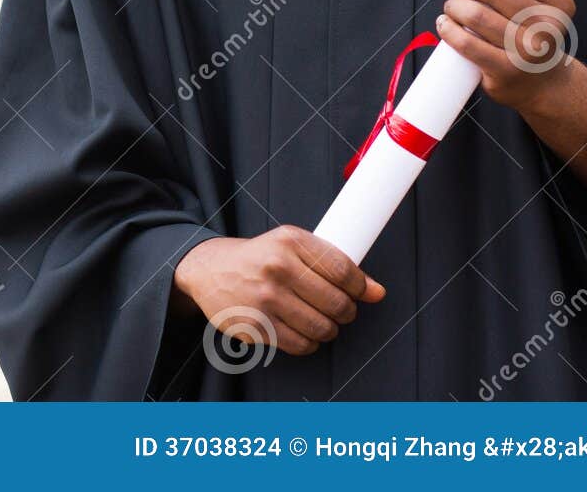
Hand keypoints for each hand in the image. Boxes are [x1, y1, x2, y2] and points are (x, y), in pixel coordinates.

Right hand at [172, 225, 384, 355]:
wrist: (209, 270)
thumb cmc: (258, 257)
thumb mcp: (291, 245)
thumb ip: (332, 263)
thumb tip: (376, 290)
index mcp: (289, 241)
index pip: (342, 269)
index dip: (361, 286)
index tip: (366, 292)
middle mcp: (277, 268)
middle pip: (336, 303)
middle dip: (346, 312)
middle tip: (341, 310)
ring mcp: (264, 299)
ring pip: (321, 328)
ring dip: (328, 329)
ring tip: (320, 320)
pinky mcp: (256, 326)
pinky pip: (300, 345)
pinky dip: (309, 342)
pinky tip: (302, 330)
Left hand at [437, 0, 581, 116]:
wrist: (540, 81)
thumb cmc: (530, 27)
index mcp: (560, 2)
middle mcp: (550, 26)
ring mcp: (528, 52)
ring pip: (475, 14)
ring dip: (454, 6)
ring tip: (453, 8)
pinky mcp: (505, 72)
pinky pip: (466, 43)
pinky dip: (447, 29)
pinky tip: (445, 25)